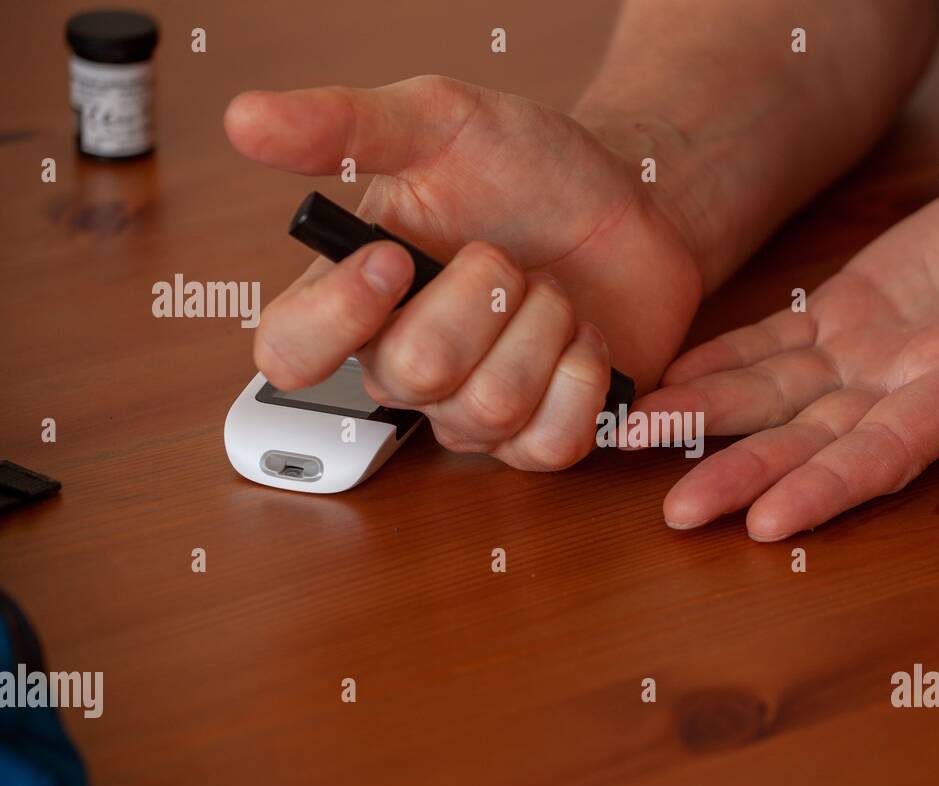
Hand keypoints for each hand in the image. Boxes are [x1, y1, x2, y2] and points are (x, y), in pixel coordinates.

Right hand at [224, 75, 701, 469]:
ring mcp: (472, 410)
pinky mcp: (539, 437)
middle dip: (483, 299)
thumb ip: (346, 123)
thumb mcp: (441, 123)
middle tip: (512, 258)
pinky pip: (548, 446)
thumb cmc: (529, 169)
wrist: (626, 198)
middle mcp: (406, 366)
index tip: (396, 258)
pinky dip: (582, 378)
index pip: (290, 353)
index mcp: (357, 297)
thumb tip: (244, 118)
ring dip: (542, 329)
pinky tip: (585, 337)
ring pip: (488, 409)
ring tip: (552, 290)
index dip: (335, 318)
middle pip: (412, 375)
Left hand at [636, 153, 938, 538]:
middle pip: (812, 444)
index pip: (890, 453)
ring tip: (636, 438)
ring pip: (774, 399)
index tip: (769, 523)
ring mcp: (865, 356)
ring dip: (706, 421)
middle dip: (744, 477)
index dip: (832, 487)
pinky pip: (769, 342)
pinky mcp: (840, 313)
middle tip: (675, 514)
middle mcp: (902, 388)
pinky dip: (719, 361)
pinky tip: (667, 378)